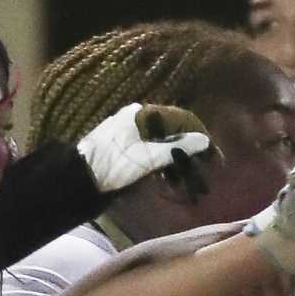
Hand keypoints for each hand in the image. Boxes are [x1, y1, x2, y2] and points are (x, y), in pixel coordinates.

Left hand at [77, 103, 211, 192]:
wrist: (80, 178)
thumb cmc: (115, 164)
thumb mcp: (149, 157)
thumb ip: (178, 147)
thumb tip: (203, 140)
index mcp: (143, 113)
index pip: (182, 119)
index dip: (201, 137)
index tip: (214, 158)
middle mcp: (138, 116)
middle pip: (174, 131)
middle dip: (190, 153)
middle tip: (202, 173)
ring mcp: (131, 130)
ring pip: (163, 142)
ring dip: (178, 162)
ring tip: (185, 182)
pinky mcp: (125, 145)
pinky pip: (152, 150)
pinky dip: (163, 164)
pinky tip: (167, 180)